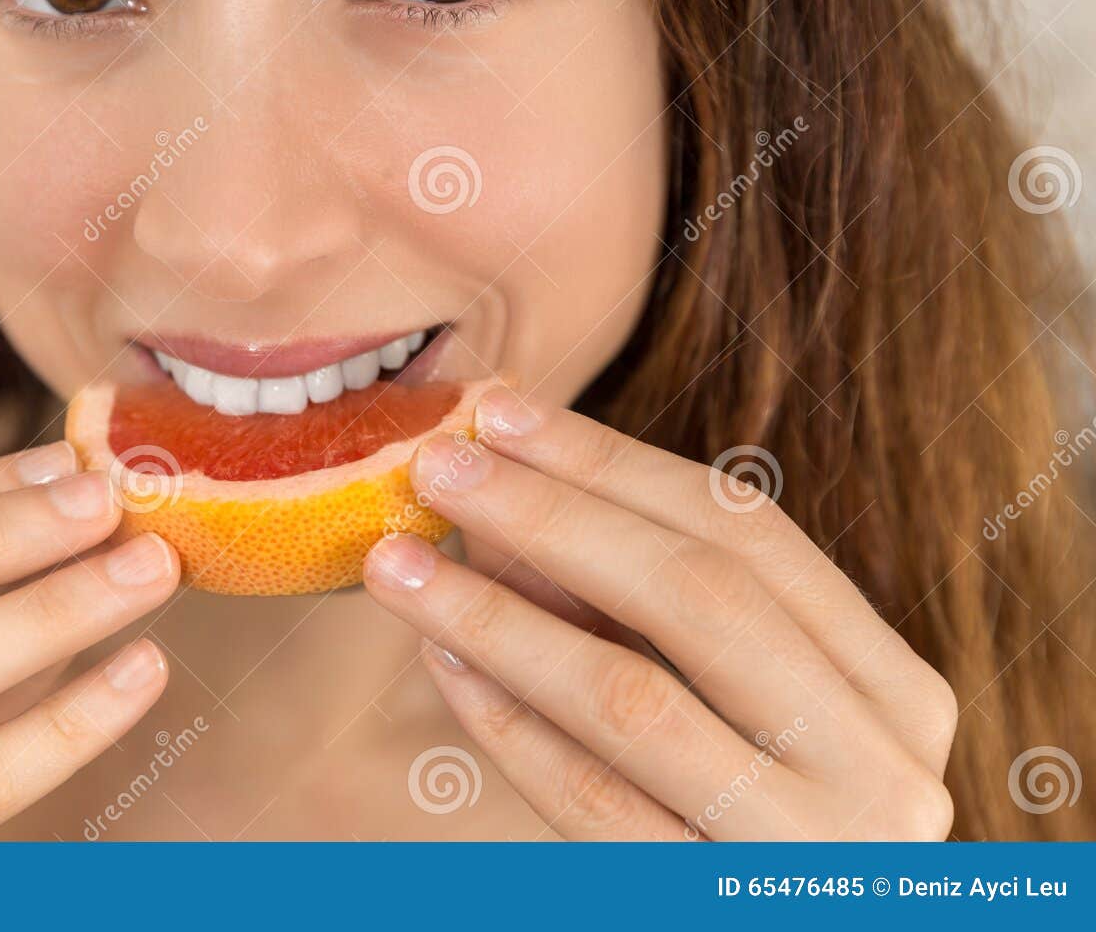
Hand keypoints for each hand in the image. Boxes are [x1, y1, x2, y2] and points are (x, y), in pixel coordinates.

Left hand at [364, 387, 957, 839]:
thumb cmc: (756, 819)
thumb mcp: (735, 703)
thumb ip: (647, 609)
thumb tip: (511, 495)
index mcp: (893, 690)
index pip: (748, 533)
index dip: (614, 463)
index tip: (501, 413)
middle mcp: (879, 768)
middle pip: (700, 596)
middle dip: (552, 515)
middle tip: (440, 465)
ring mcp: (807, 853)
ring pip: (633, 700)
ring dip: (498, 616)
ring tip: (401, 563)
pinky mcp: (716, 911)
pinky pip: (590, 804)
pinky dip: (505, 724)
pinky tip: (442, 662)